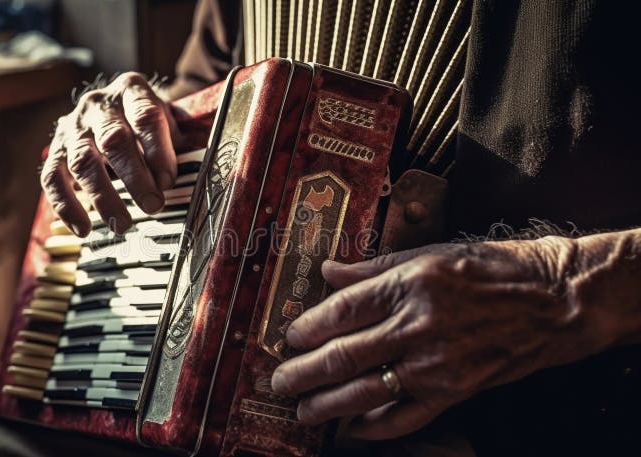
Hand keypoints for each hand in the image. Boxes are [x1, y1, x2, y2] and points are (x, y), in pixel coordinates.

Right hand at [40, 72, 177, 235]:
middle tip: (153, 206)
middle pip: (113, 140)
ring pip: (83, 162)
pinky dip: (67, 206)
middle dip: (135, 177)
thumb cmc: (145, 122)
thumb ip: (174, 142)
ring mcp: (73, 127)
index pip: (145, 116)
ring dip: (103, 196)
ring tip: (122, 225)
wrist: (109, 110)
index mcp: (130, 90)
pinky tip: (84, 229)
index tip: (168, 181)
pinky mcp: (55, 151)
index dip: (158, 150)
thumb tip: (176, 174)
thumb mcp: (166, 120)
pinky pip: (52, 179)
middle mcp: (97, 105)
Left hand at [270, 237, 608, 439]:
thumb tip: (328, 272)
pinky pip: (407, 417)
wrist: (554, 301)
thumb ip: (373, 267)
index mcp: (408, 286)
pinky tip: (354, 428)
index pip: (342, 310)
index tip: (287, 337)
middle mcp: (416, 327)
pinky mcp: (455, 391)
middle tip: (279, 381)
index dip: (307, 326)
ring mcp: (435, 364)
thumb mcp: (430, 254)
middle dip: (304, 372)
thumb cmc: (492, 269)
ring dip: (328, 404)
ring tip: (303, 410)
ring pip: (367, 391)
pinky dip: (376, 427)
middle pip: (344, 355)